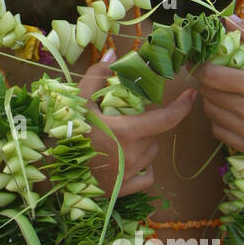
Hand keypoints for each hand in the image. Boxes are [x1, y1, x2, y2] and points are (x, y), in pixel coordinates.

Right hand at [80, 49, 196, 196]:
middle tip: (129, 117)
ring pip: (152, 154)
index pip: (167, 118)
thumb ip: (96, 76)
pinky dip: (145, 168)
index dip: (183, 106)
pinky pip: (146, 177)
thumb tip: (112, 55)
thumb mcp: (78, 102)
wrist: (52, 174)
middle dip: (148, 123)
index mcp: (127, 132)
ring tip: (126, 138)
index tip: (191, 94)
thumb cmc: (66, 135)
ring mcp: (129, 174)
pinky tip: (132, 161)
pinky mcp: (123, 190)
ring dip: (146, 144)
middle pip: (156, 134)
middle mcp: (133, 155)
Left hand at [196, 16, 243, 153]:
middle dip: (206, 81)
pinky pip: (218, 131)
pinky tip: (229, 110)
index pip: (211, 76)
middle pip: (208, 94)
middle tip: (212, 74)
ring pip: (210, 113)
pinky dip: (218, 120)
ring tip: (221, 91)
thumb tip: (227, 18)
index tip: (198, 62)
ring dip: (210, 100)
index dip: (200, 67)